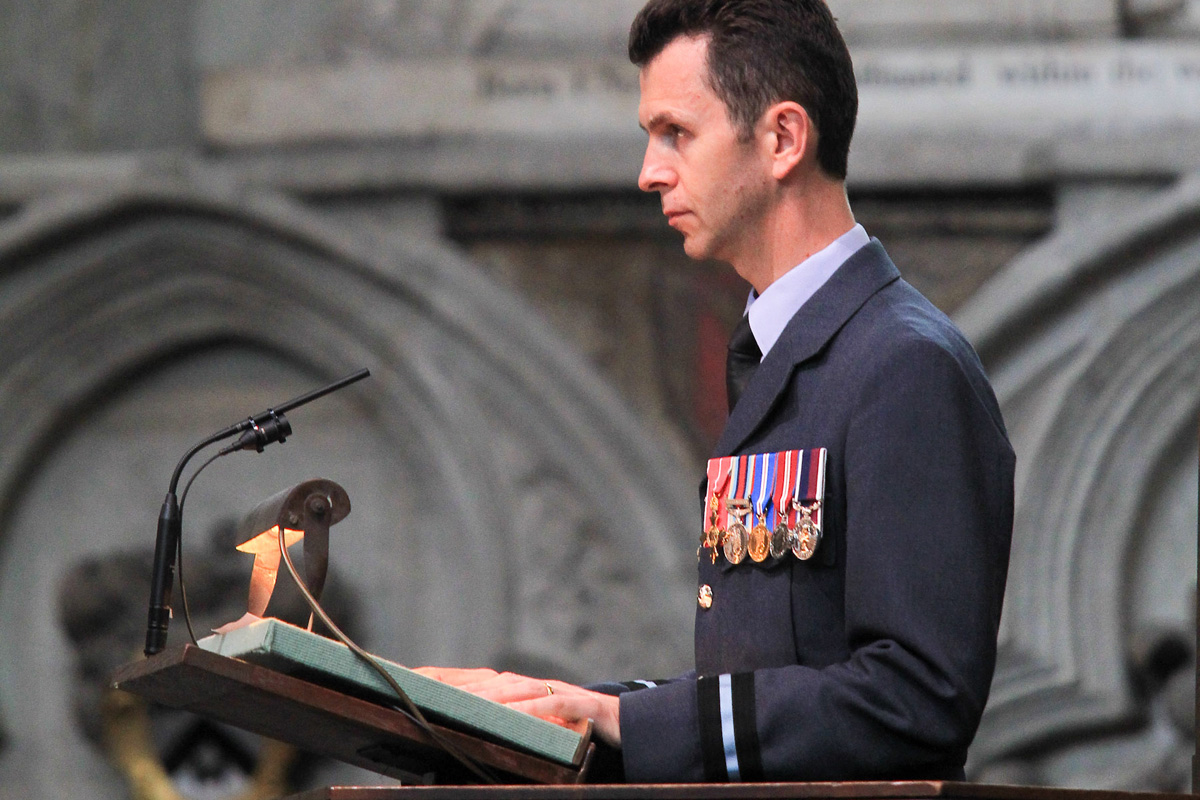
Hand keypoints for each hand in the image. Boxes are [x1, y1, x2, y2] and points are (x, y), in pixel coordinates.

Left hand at [415, 667, 620, 747]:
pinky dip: (532, 708)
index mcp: (521, 694)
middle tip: (421, 687)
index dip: (445, 680)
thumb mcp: (539, 734)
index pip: (476, 683)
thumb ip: (511, 733)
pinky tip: (512, 713)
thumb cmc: (580, 730)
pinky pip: (553, 704)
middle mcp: (535, 687)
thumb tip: (470, 744)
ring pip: (516, 689)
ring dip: (485, 693)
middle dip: (455, 683)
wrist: (631, 725)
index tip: (411, 682)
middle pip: (488, 681)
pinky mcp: (580, 704)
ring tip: (457, 700)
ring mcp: (557, 692)